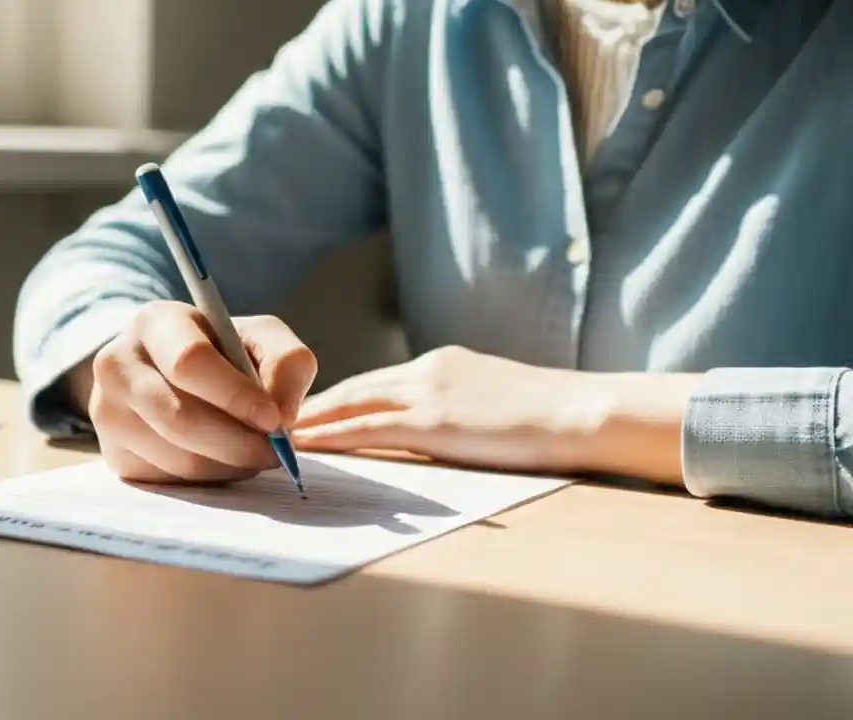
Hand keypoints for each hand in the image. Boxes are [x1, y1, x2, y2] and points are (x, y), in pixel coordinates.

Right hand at [70, 301, 317, 482]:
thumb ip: (286, 362)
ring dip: (229, 464)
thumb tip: (282, 415)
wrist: (168, 375)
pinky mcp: (113, 455)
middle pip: (180, 418)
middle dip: (239, 442)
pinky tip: (220, 458)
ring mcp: (107, 413)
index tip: (274, 420)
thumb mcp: (259, 339)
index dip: (235, 395)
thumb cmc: (221, 353)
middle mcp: (117, 365)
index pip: (189, 361)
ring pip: (179, 458)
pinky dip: (209, 478)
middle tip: (276, 451)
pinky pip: (170, 481)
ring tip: (250, 449)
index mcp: (155, 323)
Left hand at [293, 346, 697, 481]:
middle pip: (354, 386)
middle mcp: (428, 369)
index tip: (306, 408)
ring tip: (274, 434)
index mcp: (443, 364)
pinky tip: (307, 447)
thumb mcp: (494, 403)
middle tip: (272, 419)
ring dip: (312, 420)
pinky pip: (368, 428)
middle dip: (312, 403)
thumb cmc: (552, 417)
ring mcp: (429, 392)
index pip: (376, 380)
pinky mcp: (434, 420)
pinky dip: (333, 437)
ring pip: (352, 403)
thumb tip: (435, 431)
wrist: (584, 412)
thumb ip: (457, 410)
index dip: (338, 396)